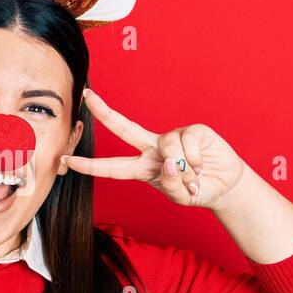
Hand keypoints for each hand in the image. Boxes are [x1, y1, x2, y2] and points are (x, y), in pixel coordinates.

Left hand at [61, 88, 246, 208]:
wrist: (226, 187)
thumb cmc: (196, 191)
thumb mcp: (179, 196)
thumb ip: (170, 183)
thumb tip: (169, 161)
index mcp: (143, 167)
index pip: (112, 166)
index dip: (90, 165)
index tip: (66, 160)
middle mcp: (153, 148)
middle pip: (124, 128)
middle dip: (105, 112)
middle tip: (87, 97)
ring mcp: (172, 138)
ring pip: (167, 146)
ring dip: (182, 168)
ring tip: (194, 177)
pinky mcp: (194, 130)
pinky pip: (187, 142)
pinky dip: (195, 158)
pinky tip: (202, 164)